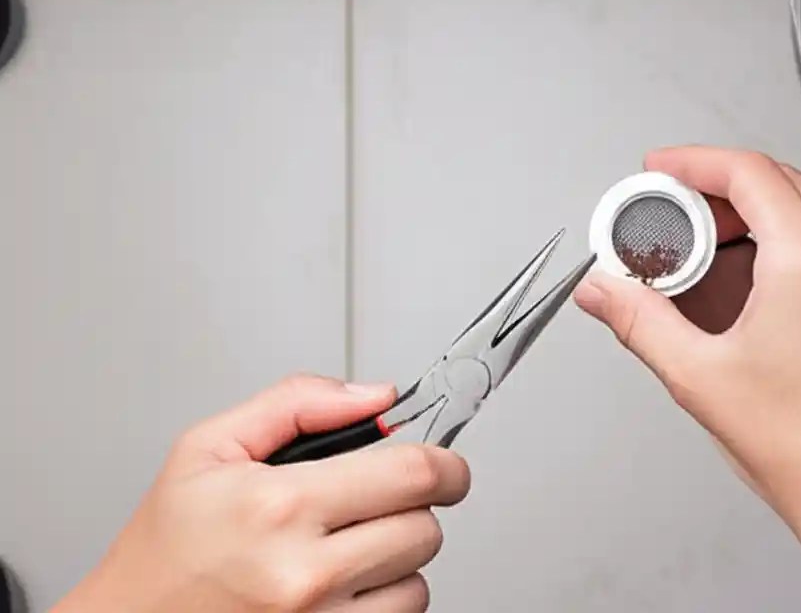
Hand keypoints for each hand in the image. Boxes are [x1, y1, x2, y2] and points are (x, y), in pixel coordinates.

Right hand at [54, 375, 470, 612]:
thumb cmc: (166, 547)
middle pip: (427, 528)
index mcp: (279, 507)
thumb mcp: (209, 448)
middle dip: (412, 508)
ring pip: (418, 580)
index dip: (445, 463)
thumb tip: (379, 396)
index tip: (446, 464)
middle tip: (372, 504)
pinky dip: (382, 600)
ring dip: (396, 560)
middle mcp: (304, 573)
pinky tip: (339, 587)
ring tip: (341, 549)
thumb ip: (298, 404)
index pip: (414, 474)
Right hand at [574, 147, 800, 611]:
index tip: (666, 172)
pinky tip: (780, 293)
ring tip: (728, 263)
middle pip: (786, 184)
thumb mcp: (702, 379)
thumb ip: (642, 321)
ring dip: (770, 221)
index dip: (694, 162)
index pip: (747, 171)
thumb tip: (607, 293)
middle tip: (685, 223)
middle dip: (726, 193)